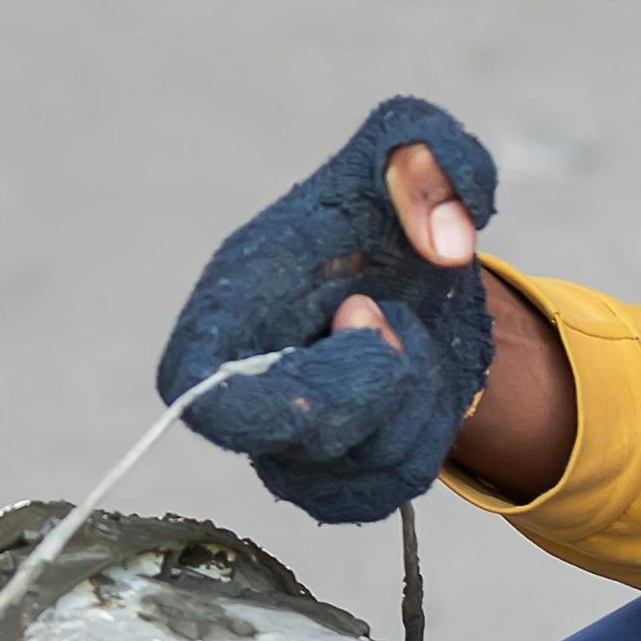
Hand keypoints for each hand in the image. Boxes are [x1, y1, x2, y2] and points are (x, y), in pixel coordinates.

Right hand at [156, 96, 501, 524]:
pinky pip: (380, 494)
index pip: (190, 379)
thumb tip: (450, 243)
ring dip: (412, 400)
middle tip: (390, 312)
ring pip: (351, 468)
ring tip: (404, 336)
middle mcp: (245, 377)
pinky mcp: (322, 480)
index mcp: (238, 295)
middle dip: (375, 378)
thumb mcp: (415, 146)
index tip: (354, 320)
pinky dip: (424, 441)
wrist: (421, 282)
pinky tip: (414, 387)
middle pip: (290, 435)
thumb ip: (432, 154)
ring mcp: (280, 439)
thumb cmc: (387, 214)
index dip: (247, 391)